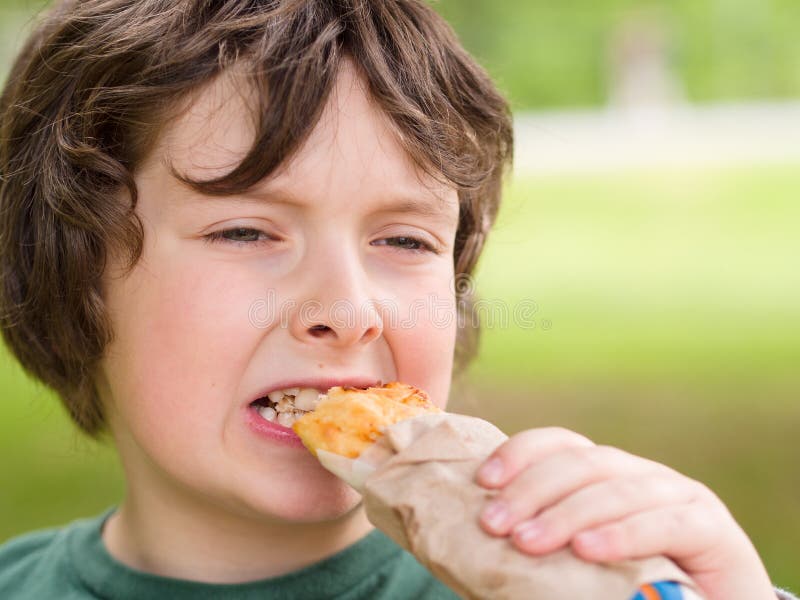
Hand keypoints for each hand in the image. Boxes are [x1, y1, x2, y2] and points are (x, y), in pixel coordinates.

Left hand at [475, 427, 775, 599]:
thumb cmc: (634, 588)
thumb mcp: (581, 564)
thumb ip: (545, 549)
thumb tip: (476, 549)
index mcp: (606, 476)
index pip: (560, 444)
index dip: (520, 454)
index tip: (482, 481)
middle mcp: (640, 474)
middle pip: (581, 462)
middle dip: (531, 490)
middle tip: (493, 524)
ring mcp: (678, 494)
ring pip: (615, 489)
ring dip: (566, 514)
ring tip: (527, 541)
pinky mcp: (710, 528)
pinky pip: (663, 523)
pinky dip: (622, 534)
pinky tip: (588, 549)